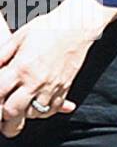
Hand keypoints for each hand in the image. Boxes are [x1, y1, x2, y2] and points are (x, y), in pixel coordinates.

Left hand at [0, 13, 87, 137]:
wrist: (78, 26)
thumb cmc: (49, 27)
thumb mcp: (19, 36)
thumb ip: (2, 54)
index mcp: (22, 67)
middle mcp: (36, 81)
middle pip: (14, 112)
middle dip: (4, 119)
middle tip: (2, 120)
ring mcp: (52, 86)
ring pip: (33, 114)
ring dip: (23, 115)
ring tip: (18, 113)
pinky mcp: (65, 87)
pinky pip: (53, 108)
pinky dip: (44, 112)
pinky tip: (37, 107)